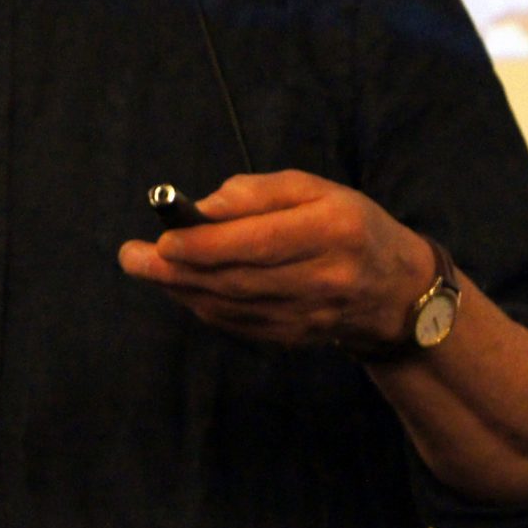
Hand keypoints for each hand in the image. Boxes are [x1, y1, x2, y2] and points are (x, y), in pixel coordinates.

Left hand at [117, 171, 435, 353]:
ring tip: (146, 267)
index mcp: (332, 230)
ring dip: (181, 288)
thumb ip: (257, 193)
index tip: (163, 239)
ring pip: (231, 305)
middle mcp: (324, 277)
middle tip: (132, 257)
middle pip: (237, 279)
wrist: (395, 291)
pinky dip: (202, 305)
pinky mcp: (294, 338)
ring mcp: (309, 315)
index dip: (206, 245)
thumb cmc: (348, 224)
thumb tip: (204, 207)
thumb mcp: (314, 189)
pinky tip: (181, 287)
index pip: (259, 242)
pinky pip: (237, 323)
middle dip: (176, 270)